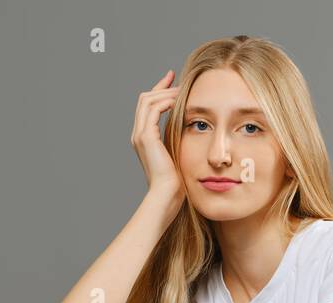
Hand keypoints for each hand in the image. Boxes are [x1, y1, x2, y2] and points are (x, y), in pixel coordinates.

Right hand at [132, 69, 183, 210]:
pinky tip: (179, 100)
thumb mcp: (179, 155)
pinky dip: (165, 101)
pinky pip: (153, 109)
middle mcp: (138, 134)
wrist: (167, 195)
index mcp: (144, 138)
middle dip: (162, 86)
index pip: (149, 107)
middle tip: (178, 78)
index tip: (174, 80)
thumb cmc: (176, 182)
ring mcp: (140, 135)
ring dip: (165, 91)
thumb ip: (180, 139)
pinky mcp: (145, 137)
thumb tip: (194, 128)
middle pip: (145, 98)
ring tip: (182, 89)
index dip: (161, 91)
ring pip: (147, 100)